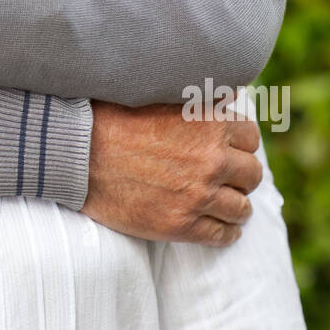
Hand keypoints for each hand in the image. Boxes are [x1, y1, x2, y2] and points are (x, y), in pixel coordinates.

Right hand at [82, 98, 262, 246]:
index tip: (229, 149)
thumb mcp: (160, 94)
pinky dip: (225, 233)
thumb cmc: (112, 117)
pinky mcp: (179, 224)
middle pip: (251, 174)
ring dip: (236, 206)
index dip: (239, 143)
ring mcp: (197, 195)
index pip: (251, 137)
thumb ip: (199, 97)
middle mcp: (211, 160)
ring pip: (241, 208)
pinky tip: (220, 228)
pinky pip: (220, 235)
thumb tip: (230, 93)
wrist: (77, 153)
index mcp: (209, 124)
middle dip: (241, 176)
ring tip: (226, 205)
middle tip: (227, 178)